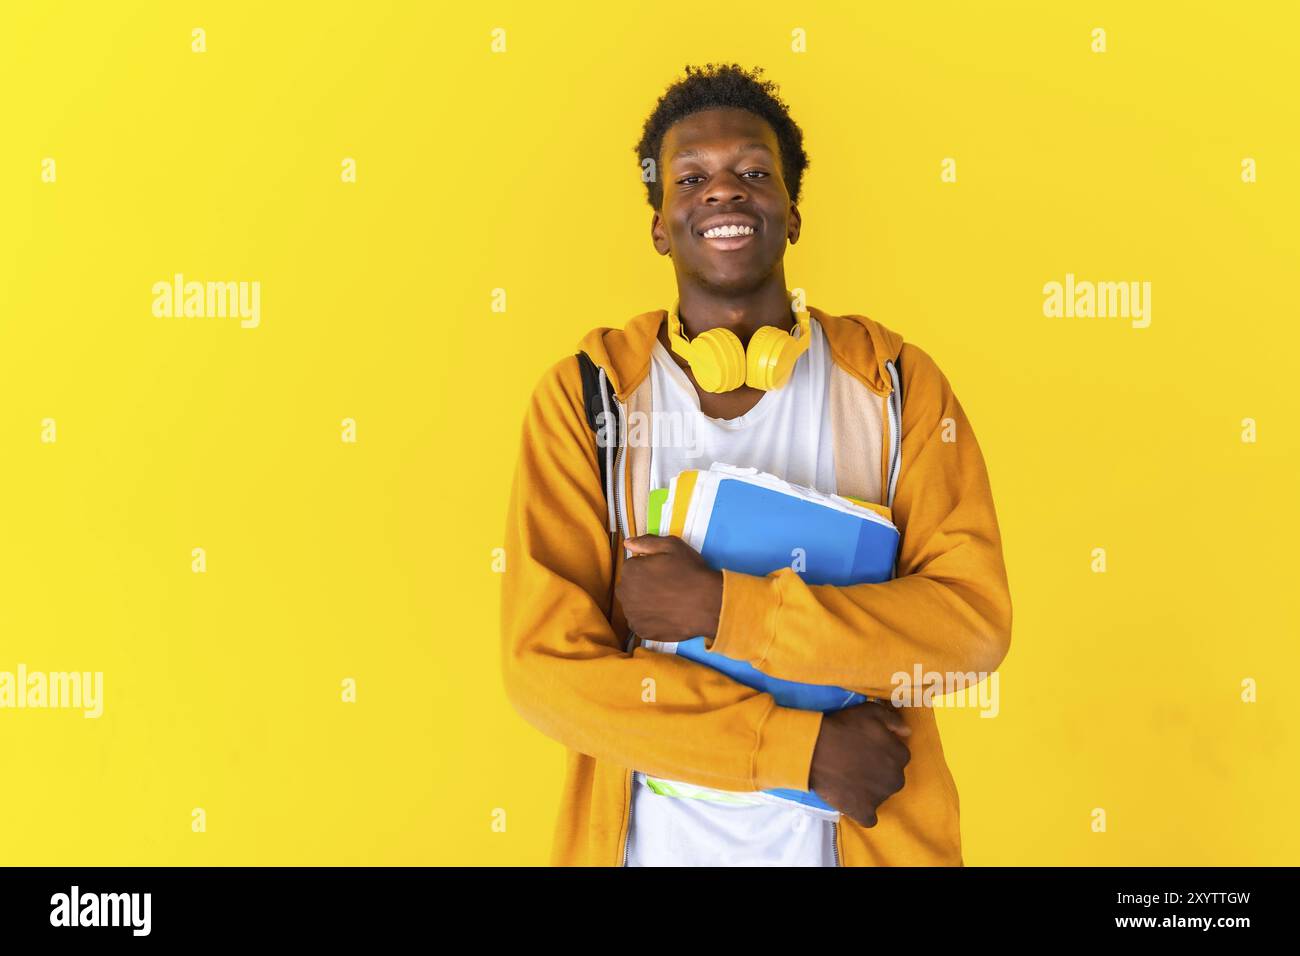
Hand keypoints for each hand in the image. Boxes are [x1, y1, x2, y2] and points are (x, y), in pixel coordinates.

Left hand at [617, 535, 722, 643]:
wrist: (708, 604)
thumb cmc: (691, 572)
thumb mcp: (672, 546)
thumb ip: (646, 542)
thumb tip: (627, 543)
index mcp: (630, 570)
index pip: (632, 566)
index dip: (648, 567)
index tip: (663, 571)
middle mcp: (625, 593)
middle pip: (629, 586)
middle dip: (642, 585)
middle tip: (664, 587)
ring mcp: (632, 614)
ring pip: (633, 605)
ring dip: (643, 602)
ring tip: (666, 601)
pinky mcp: (641, 631)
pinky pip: (639, 622)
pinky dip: (648, 619)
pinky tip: (664, 614)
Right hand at [809, 700, 911, 826]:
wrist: (814, 750)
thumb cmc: (843, 727)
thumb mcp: (870, 711)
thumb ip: (893, 720)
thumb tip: (907, 732)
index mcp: (900, 756)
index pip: (899, 756)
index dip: (883, 752)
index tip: (868, 749)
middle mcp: (895, 779)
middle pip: (892, 777)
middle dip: (879, 771)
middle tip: (858, 764)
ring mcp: (880, 798)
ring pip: (881, 795)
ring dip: (870, 789)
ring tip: (849, 779)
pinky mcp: (863, 812)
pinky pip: (869, 817)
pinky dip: (861, 810)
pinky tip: (851, 799)